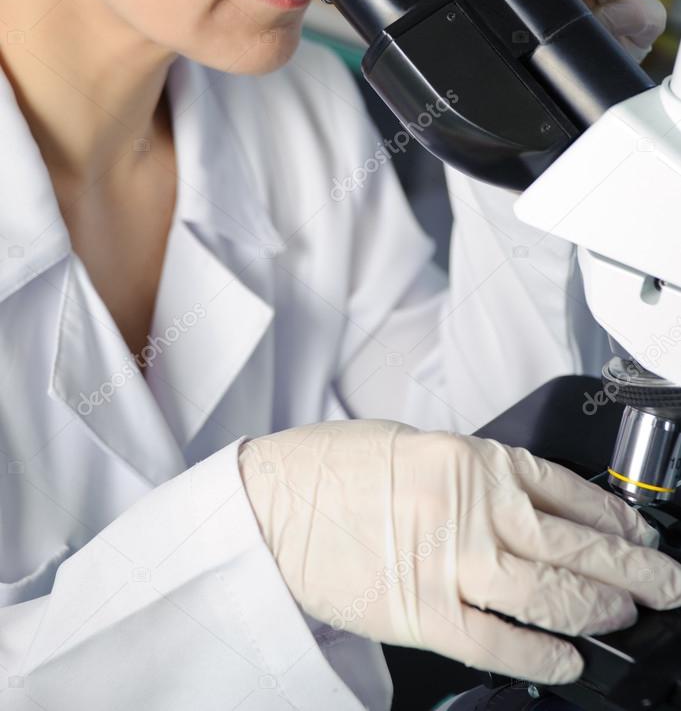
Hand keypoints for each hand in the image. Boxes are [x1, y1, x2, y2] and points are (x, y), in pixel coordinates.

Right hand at [238, 419, 680, 684]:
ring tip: (628, 616)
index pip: (567, 488)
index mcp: (471, 458)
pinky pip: (500, 643)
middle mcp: (472, 508)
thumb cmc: (333, 468)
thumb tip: (527, 504)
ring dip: (598, 609)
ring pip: (550, 595)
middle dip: (634, 569)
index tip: (638, 531)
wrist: (272, 502)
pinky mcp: (424, 615)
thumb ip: (475, 474)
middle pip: (575, 545)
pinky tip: (566, 661)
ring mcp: (451, 564)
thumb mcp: (415, 444)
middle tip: (668, 583)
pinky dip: (541, 656)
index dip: (613, 515)